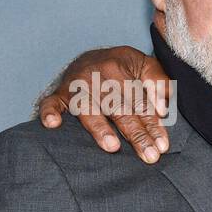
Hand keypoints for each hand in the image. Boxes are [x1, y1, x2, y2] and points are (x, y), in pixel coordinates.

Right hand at [36, 47, 171, 162]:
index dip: (153, 125)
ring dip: (100, 129)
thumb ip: (158, 82)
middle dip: (136, 134)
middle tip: (149, 156)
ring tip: (113, 147)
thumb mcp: (145, 64)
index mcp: (121, 69)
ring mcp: (76, 86)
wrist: (91, 56)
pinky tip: (52, 124)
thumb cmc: (123, 66)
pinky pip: (50, 103)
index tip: (163, 145)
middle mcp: (97, 77)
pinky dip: (49, 112)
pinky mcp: (59, 93)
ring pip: (89, 109)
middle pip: (119, 109)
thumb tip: (163, 108)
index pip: (140, 102)